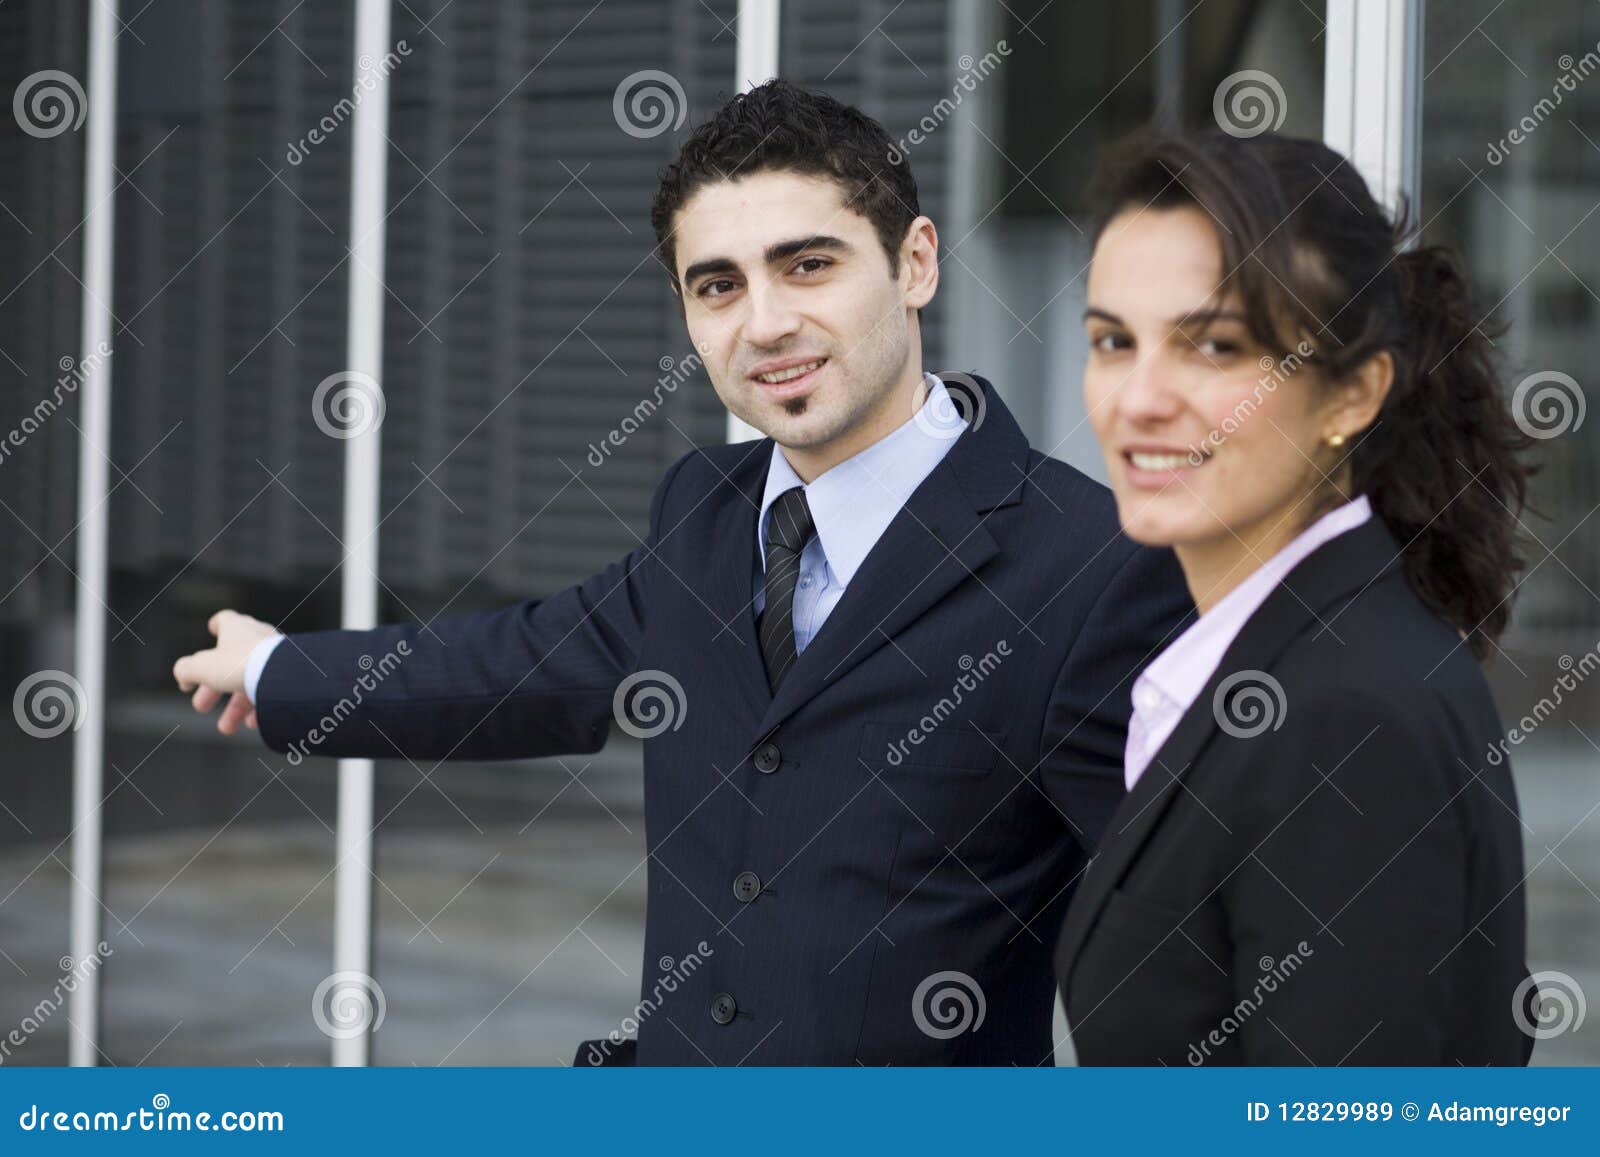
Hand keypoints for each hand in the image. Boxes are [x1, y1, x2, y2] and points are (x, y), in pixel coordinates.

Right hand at [172, 609, 278, 734]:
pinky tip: (253, 723)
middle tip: (201, 707)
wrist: (286, 675)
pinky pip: (272, 691)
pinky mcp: (290, 674)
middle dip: (213, 689)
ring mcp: (277, 656)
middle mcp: (259, 639)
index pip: (226, 620)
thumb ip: (186, 670)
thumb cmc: (242, 664)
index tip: (212, 629)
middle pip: (231, 663)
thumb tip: (184, 676)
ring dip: (236, 708)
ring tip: (226, 728)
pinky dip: (259, 708)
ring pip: (251, 682)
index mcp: (238, 629)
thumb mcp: (202, 667)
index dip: (217, 625)